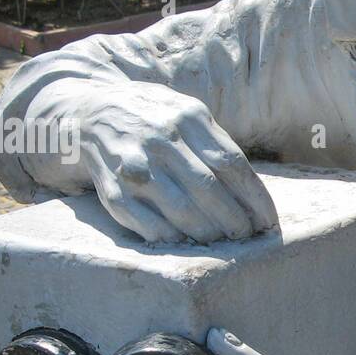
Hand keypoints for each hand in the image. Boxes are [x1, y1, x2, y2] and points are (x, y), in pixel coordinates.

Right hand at [66, 84, 276, 244]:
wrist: (87, 112)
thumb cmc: (152, 117)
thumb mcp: (185, 112)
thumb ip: (216, 142)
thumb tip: (252, 191)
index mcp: (187, 116)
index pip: (232, 164)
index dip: (255, 198)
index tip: (268, 221)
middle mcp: (160, 138)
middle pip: (209, 189)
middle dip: (234, 220)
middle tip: (247, 236)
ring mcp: (134, 164)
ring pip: (181, 209)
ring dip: (207, 232)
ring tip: (221, 242)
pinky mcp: (111, 188)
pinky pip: (146, 223)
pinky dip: (170, 236)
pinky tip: (186, 242)